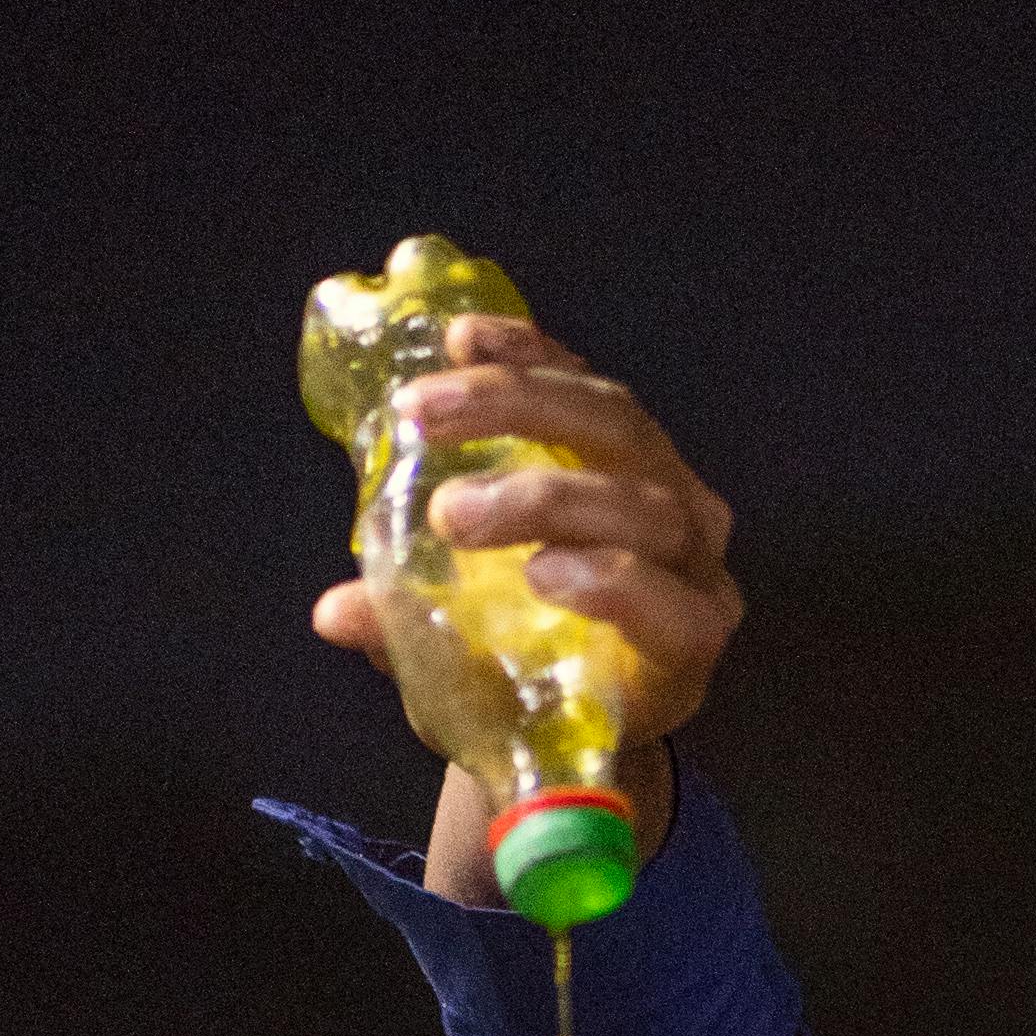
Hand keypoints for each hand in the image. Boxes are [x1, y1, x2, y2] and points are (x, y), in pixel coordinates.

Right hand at [310, 316, 742, 886]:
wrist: (577, 654)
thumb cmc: (539, 691)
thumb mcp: (485, 696)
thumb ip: (425, 655)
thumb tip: (337, 613)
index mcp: (680, 647)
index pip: (680, 618)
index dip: (622, 590)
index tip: (537, 578)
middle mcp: (698, 562)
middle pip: (647, 510)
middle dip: (547, 501)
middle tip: (449, 513)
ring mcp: (677, 487)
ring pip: (621, 428)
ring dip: (519, 408)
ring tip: (424, 408)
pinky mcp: (635, 435)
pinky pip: (587, 380)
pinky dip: (527, 355)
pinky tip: (463, 339)